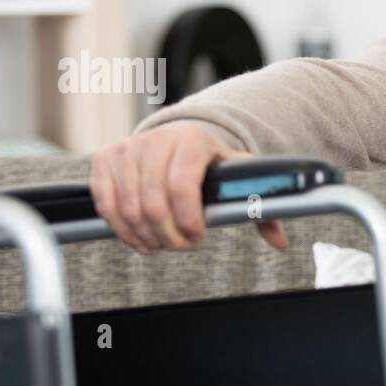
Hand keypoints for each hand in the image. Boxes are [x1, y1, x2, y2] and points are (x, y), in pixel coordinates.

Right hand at [91, 122, 286, 254]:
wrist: (179, 139)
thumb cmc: (211, 164)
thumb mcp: (237, 177)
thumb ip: (258, 208)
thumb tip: (280, 242)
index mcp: (192, 140)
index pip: (182, 187)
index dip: (188, 221)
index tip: (198, 237)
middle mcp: (156, 140)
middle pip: (153, 204)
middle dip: (169, 235)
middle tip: (182, 246)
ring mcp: (127, 148)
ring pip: (129, 208)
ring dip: (146, 237)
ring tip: (163, 245)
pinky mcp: (105, 159)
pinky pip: (106, 204)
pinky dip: (122, 229)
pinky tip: (140, 240)